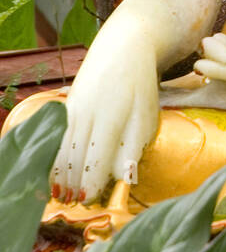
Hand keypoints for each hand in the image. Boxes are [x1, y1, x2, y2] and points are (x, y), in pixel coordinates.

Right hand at [51, 13, 159, 203]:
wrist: (124, 47)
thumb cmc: (140, 87)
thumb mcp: (147, 115)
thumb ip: (134, 146)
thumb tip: (124, 178)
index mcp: (112, 116)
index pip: (96, 156)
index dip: (90, 181)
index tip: (87, 200)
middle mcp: (87, 112)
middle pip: (73, 155)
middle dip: (72, 182)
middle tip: (74, 203)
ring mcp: (73, 107)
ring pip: (60, 146)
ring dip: (59, 172)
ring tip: (61, 194)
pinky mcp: (65, 104)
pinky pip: (55, 134)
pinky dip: (53, 154)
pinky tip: (54, 171)